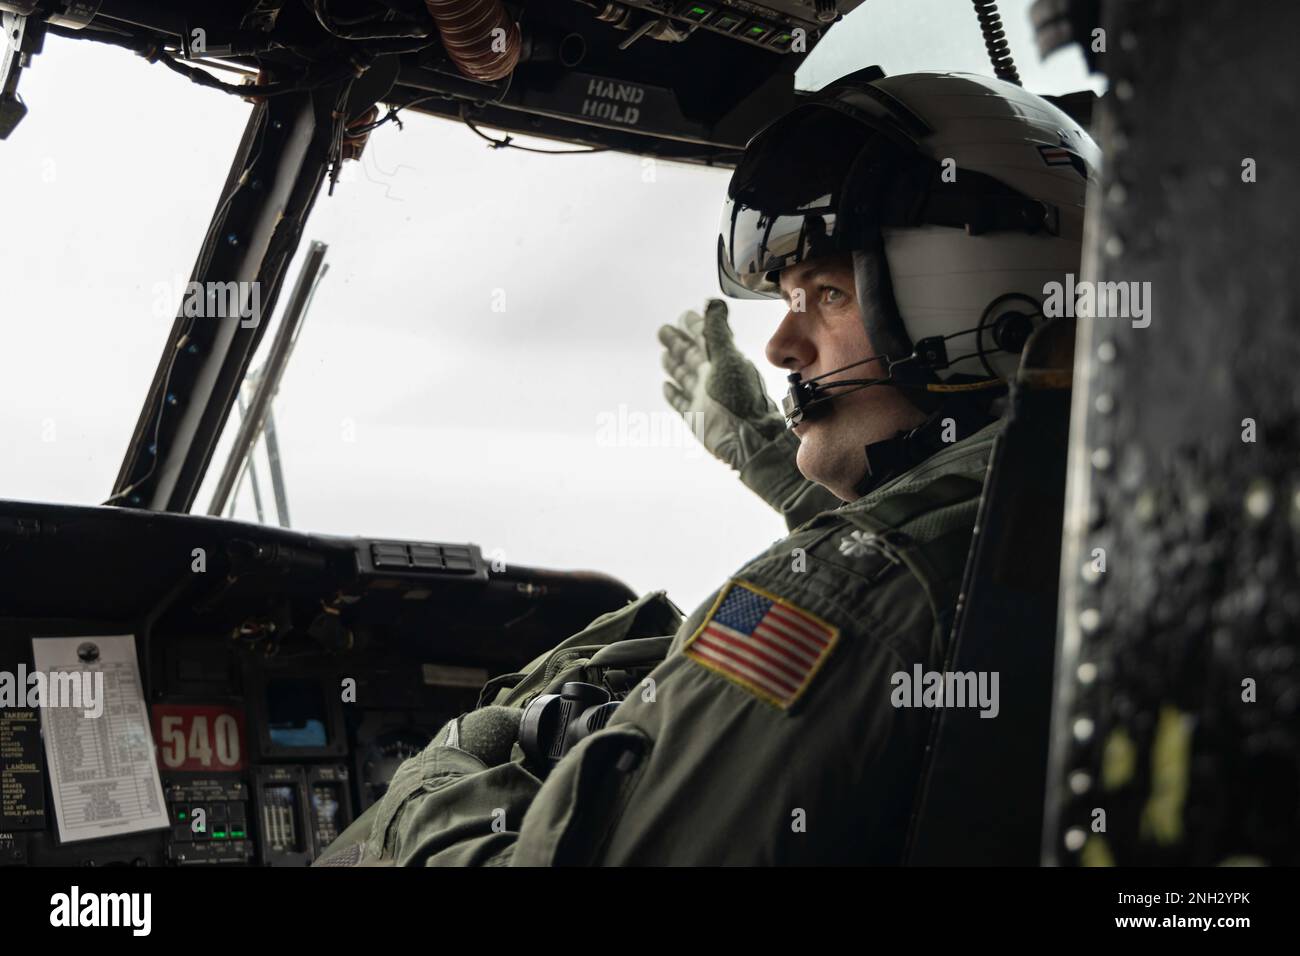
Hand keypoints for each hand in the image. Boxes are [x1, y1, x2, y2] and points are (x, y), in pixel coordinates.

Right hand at [659, 299, 784, 471]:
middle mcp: (712, 376)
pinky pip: (680, 401)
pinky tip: (667, 386)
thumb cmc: (741, 398)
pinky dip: (672, 393)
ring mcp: (702, 396)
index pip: (705, 338)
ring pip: (683, 376)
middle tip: (663, 330)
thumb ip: (717, 332)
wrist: (746, 439)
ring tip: (664, 354)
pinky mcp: (694, 416)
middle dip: (677, 342)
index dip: (695, 326)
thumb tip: (714, 302)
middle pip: (691, 355)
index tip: (685, 315)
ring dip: (673, 364)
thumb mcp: (727, 358)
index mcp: (723, 360)